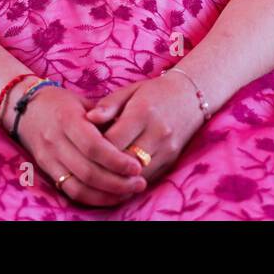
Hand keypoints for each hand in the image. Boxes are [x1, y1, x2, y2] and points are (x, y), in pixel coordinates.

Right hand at [11, 85, 147, 207]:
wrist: (26, 108)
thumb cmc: (63, 103)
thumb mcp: (85, 102)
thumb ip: (106, 117)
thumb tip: (133, 137)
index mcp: (67, 119)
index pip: (93, 146)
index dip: (116, 160)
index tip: (136, 166)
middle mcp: (55, 141)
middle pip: (87, 171)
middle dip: (117, 182)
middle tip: (140, 183)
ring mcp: (48, 159)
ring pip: (78, 187)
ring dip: (107, 195)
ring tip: (130, 192)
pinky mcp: (46, 171)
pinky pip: (70, 191)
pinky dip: (93, 198)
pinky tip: (111, 197)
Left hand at [85, 73, 207, 184]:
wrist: (191, 95)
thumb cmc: (154, 92)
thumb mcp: (129, 91)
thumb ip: (108, 105)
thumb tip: (88, 119)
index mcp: (142, 112)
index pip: (112, 141)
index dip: (94, 150)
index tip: (81, 149)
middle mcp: (157, 132)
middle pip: (124, 161)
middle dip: (104, 168)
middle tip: (86, 168)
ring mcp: (167, 148)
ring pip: (136, 175)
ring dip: (117, 179)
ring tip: (99, 177)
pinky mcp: (172, 160)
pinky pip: (148, 178)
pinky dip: (131, 182)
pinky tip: (117, 180)